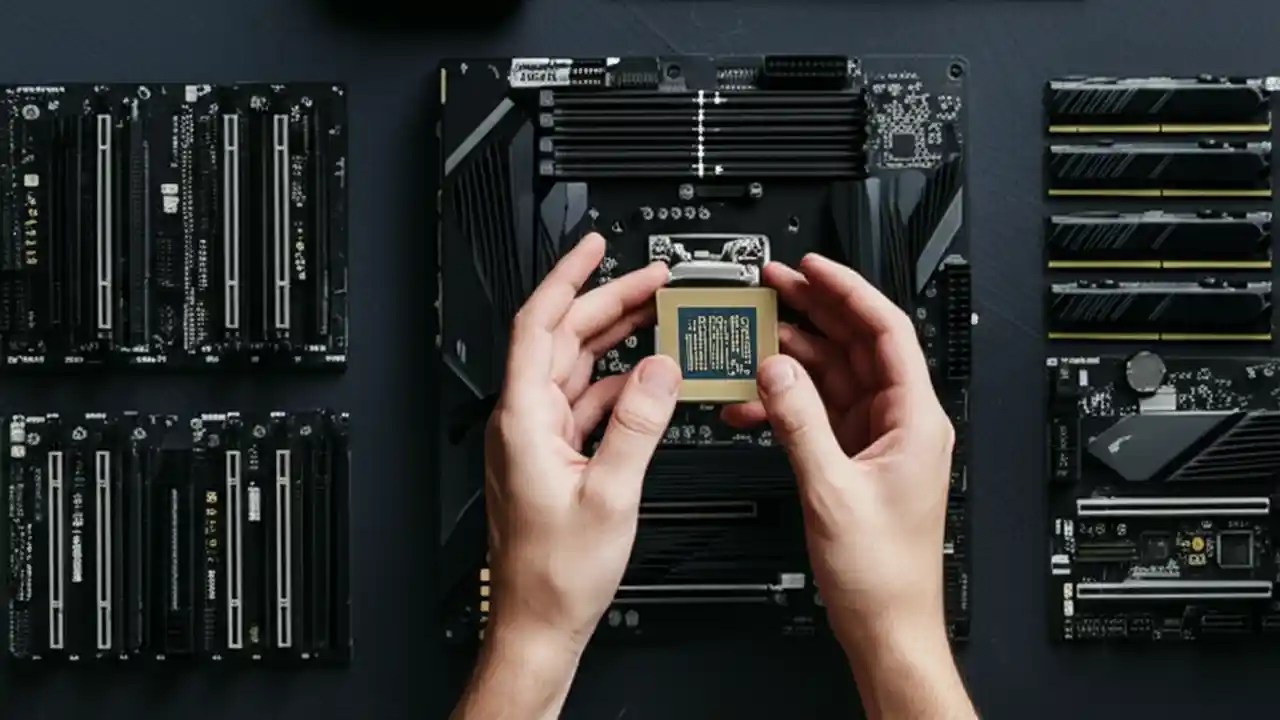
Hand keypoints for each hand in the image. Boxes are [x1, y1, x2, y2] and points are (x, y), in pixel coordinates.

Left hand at [456, 233, 680, 719]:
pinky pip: (586, 402)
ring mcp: (538, 437)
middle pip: (562, 338)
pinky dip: (617, 383)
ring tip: (654, 314)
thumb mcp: (610, 493)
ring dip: (613, 338)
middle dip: (606, 302)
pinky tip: (646, 377)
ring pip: (575, 367)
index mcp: (523, 418)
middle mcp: (524, 420)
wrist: (539, 621)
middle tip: (651, 279)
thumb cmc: (554, 573)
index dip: (566, 277)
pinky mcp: (555, 455)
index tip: (593, 248)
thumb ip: (637, 425)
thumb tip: (660, 370)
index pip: (537, 324)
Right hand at [724, 254, 971, 717]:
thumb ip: (799, 422)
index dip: (849, 291)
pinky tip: (751, 402)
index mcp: (915, 419)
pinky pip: (817, 411)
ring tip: (751, 334)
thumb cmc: (882, 572)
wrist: (886, 624)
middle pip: (856, 344)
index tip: (813, 267)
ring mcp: (876, 439)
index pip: (886, 331)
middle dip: (812, 311)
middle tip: (770, 286)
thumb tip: (775, 369)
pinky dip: (784, 402)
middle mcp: (900, 422)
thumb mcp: (831, 489)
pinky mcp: (853, 457)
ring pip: (832, 375)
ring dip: (791, 355)